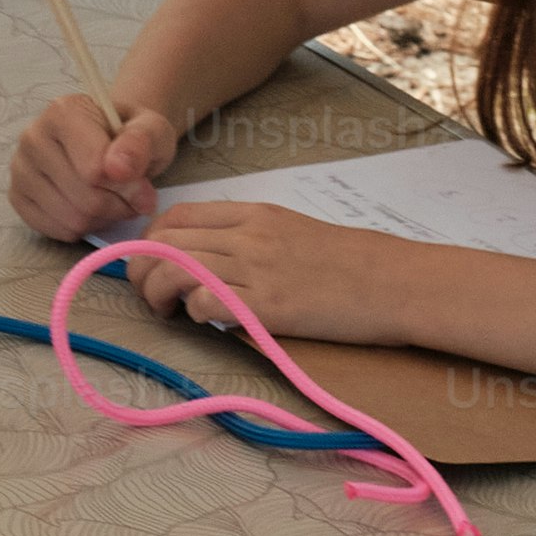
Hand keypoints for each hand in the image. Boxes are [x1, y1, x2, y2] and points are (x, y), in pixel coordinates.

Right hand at [9, 92, 175, 242]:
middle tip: (133, 197)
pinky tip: (90, 209)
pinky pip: (56, 230)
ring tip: (113, 201)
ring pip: (71, 218)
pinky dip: (81, 228)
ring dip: (103, 219)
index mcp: (62, 112)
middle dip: (118, 205)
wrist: (111, 143)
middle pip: (85, 199)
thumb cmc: (130, 137)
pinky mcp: (17, 197)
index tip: (144, 186)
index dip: (128, 187)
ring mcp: (20, 169)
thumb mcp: (152, 129)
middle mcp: (33, 137)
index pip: (94, 169)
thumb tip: (119, 168)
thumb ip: (141, 142)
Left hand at [128, 201, 406, 344]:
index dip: (150, 242)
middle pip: (164, 243)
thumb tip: (206, 256)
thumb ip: (248, 236)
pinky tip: (204, 322)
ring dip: (157, 293)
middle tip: (148, 293)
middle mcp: (248, 236)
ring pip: (175, 270)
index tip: (151, 264)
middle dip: (140, 270)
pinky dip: (193, 313)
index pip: (176, 217)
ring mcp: (258, 270)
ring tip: (166, 311)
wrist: (396, 282)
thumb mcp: (292, 231)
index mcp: (253, 214)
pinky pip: (205, 304)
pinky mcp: (270, 307)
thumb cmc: (349, 263)